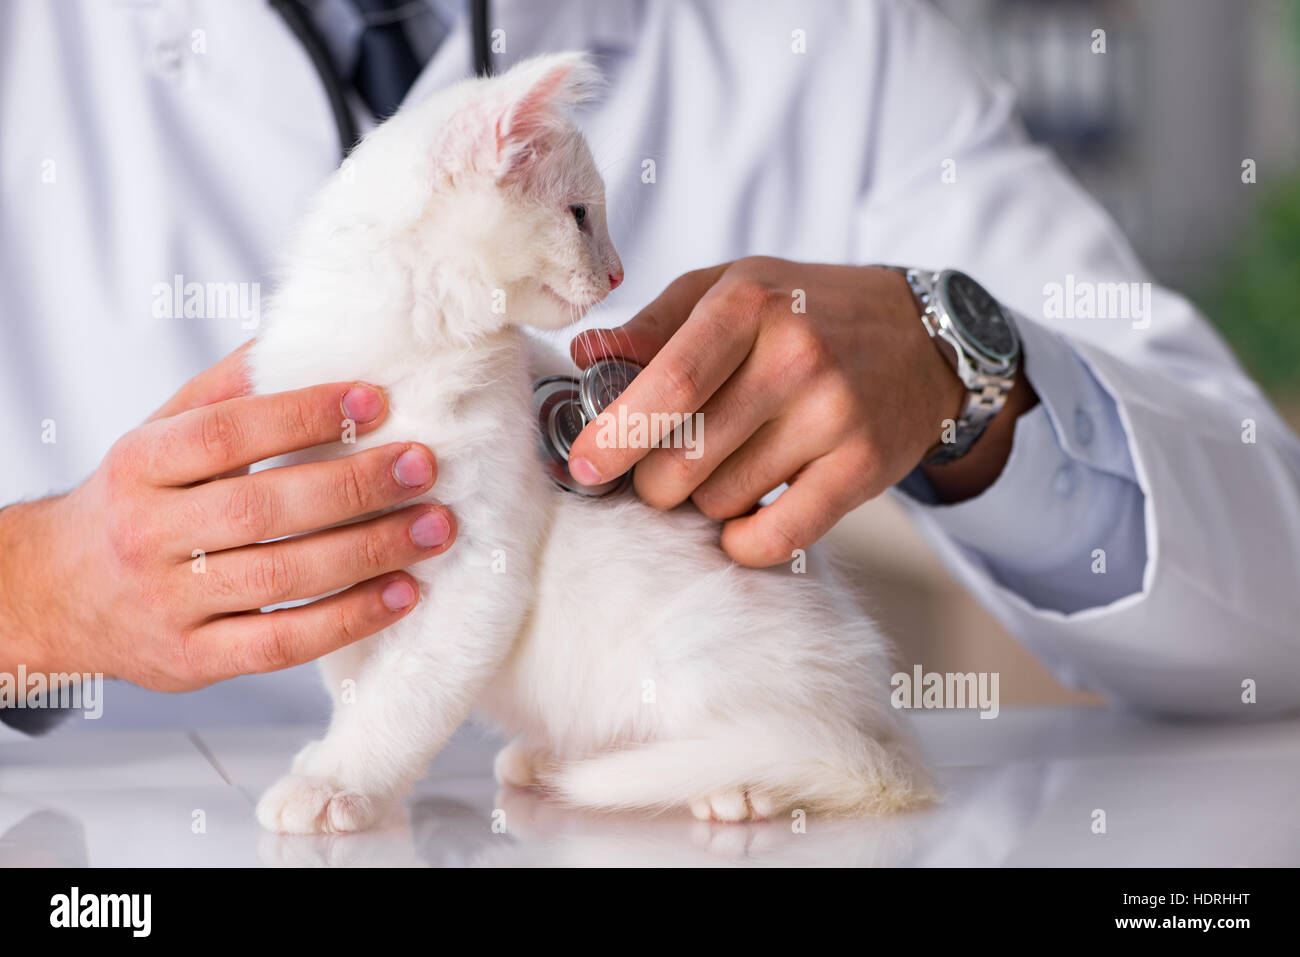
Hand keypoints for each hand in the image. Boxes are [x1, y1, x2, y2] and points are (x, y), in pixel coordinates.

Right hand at [0, 344, 455, 690]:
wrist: (59, 595)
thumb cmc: (135, 502)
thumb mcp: (160, 435)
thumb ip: (227, 390)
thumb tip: (304, 335)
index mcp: (140, 464)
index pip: (226, 433)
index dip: (304, 414)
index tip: (377, 400)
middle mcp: (148, 533)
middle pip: (262, 508)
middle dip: (354, 485)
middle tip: (423, 467)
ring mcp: (169, 603)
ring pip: (281, 577)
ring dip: (369, 552)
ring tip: (434, 528)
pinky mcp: (193, 660)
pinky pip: (282, 643)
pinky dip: (350, 618)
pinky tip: (402, 593)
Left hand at [567, 258, 1035, 566]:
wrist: (925, 338)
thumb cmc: (807, 311)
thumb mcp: (732, 289)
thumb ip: (655, 324)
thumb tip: (586, 360)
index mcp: (749, 305)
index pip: (668, 385)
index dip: (614, 436)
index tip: (581, 466)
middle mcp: (796, 358)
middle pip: (686, 459)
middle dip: (652, 481)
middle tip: (658, 471)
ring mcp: (834, 416)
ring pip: (722, 499)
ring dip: (703, 500)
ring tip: (723, 470)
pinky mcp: (863, 468)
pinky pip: (777, 536)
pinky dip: (743, 541)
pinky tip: (739, 520)